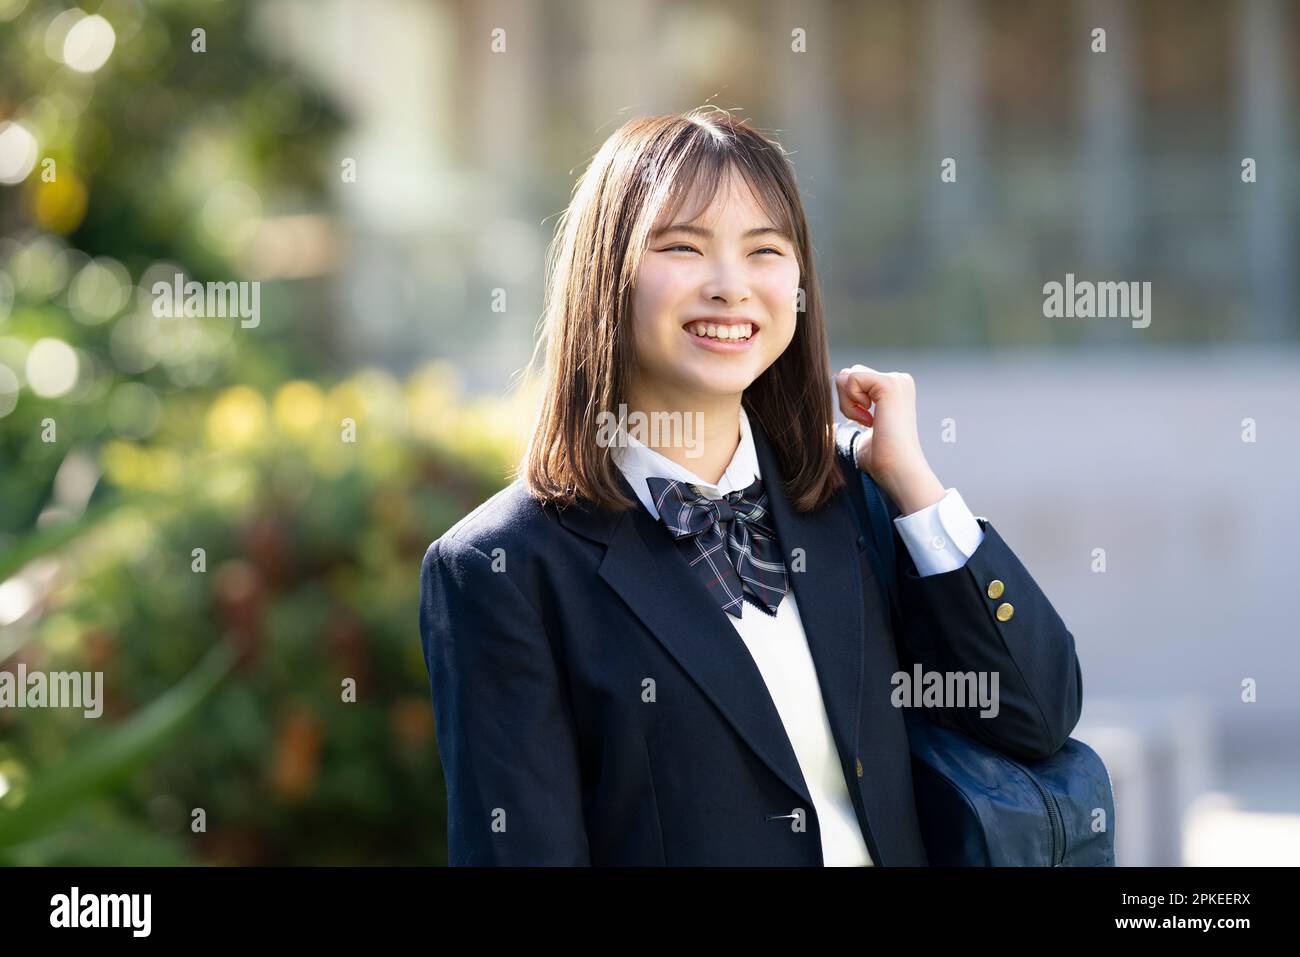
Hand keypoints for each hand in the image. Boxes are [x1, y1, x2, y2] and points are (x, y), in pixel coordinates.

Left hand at [834, 365, 945, 514]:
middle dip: (847, 402)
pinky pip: (851, 379)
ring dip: (848, 404)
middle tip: (866, 423)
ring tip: (869, 422)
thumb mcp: (861, 431)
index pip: (854, 380)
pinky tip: (870, 420)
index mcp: (894, 388)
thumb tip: (823, 427)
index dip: (850, 404)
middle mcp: (898, 380)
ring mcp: (896, 380)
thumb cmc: (882, 458)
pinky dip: (851, 404)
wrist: (898, 470)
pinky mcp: (889, 384)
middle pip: (848, 374)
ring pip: (847, 375)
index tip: (869, 424)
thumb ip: (850, 416)